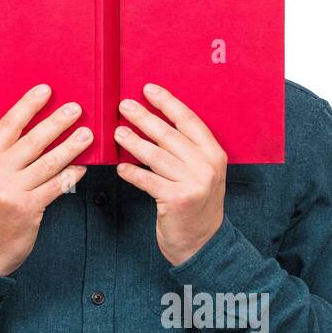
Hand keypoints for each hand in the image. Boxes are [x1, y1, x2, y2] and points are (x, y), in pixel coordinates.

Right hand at [0, 83, 92, 275]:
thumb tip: (36, 128)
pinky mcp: (27, 209)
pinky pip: (56, 186)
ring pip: (49, 163)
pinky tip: (82, 168)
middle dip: (57, 122)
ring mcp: (11, 191)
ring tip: (87, 135)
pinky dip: (71, 175)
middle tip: (76, 109)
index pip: (8, 125)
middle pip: (32, 141)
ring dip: (71, 146)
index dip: (28, 106)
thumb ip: (4, 155)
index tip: (46, 90)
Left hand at [114, 83, 226, 265]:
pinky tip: (120, 168)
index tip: (148, 89)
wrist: (203, 243)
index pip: (189, 121)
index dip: (167, 103)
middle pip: (169, 135)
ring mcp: (194, 184)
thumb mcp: (201, 173)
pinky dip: (132, 173)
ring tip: (117, 133)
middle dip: (144, 118)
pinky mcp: (177, 201)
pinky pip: (148, 181)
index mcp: (214, 154)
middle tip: (123, 106)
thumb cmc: (195, 203)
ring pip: (156, 156)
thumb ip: (185, 151)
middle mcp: (207, 166)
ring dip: (133, 142)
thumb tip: (152, 122)